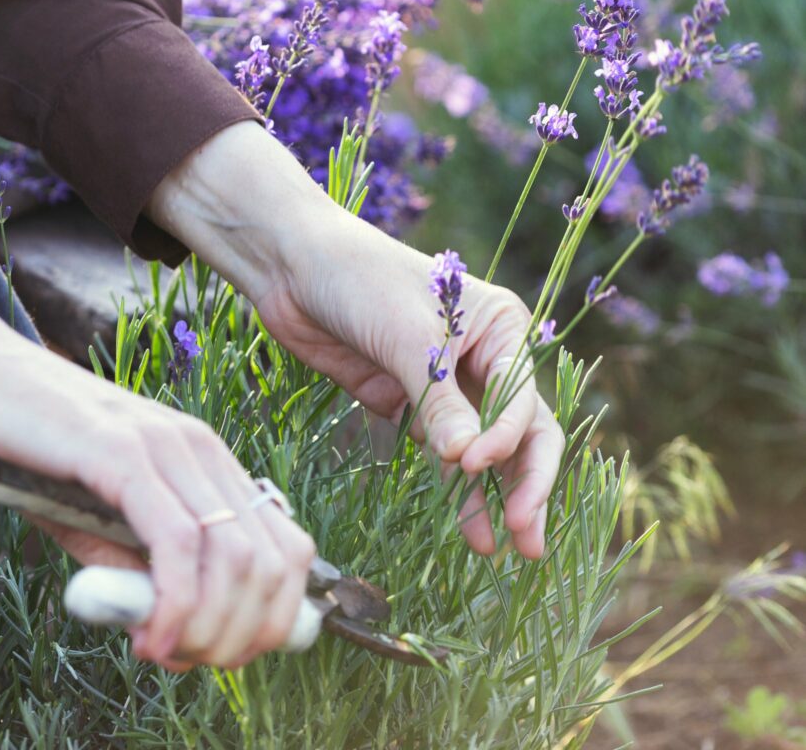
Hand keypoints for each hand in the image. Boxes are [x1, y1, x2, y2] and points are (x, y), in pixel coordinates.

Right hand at [0, 311, 314, 670]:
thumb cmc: (46, 455)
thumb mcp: (105, 519)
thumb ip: (145, 564)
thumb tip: (180, 630)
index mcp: (212, 463)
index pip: (289, 548)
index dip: (274, 618)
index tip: (227, 655)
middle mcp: (204, 450)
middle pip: (271, 562)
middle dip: (243, 634)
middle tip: (195, 662)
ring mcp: (168, 446)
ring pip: (234, 555)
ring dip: (210, 627)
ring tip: (168, 652)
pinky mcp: (123, 451)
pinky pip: (176, 540)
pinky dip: (174, 603)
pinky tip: (150, 635)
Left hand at [148, 122, 564, 558]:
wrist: (293, 269)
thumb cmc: (361, 280)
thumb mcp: (407, 336)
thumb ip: (439, 400)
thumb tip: (468, 463)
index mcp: (500, 327)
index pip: (522, 395)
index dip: (508, 437)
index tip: (476, 464)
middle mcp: (484, 357)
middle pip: (521, 428)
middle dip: (527, 480)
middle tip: (528, 538)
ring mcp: (447, 384)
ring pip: (485, 448)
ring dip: (495, 495)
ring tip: (506, 551)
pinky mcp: (410, 403)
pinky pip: (443, 452)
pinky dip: (457, 488)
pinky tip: (473, 528)